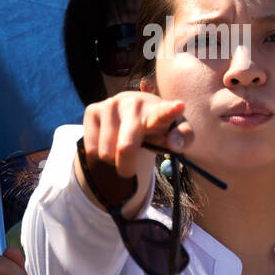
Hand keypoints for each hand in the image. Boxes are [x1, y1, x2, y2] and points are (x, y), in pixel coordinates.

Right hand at [79, 91, 192, 207]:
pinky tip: (108, 141)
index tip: (179, 107)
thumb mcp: (174, 136)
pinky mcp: (92, 109)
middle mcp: (134, 103)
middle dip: (126, 167)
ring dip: (113, 159)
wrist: (133, 113)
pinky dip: (99, 154)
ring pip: (106, 153)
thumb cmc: (157, 129)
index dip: (171, 111)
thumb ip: (182, 140)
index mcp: (158, 111)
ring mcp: (111, 104)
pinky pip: (92, 149)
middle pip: (125, 147)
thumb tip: (173, 143)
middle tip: (128, 171)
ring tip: (120, 147)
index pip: (164, 113)